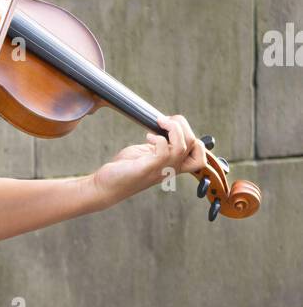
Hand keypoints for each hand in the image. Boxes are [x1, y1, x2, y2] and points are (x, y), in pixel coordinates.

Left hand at [91, 113, 209, 206]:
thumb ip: (160, 145)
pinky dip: (157, 138)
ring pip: (182, 146)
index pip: (200, 158)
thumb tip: (165, 126)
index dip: (196, 140)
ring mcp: (160, 170)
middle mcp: (170, 169)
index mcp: (172, 166)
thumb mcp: (147, 154)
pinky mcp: (147, 168)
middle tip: (164, 120)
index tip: (176, 130)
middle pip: (194, 144)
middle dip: (182, 124)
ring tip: (159, 122)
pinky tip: (147, 137)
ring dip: (173, 128)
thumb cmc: (124, 170)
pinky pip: (164, 151)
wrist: (106, 186)